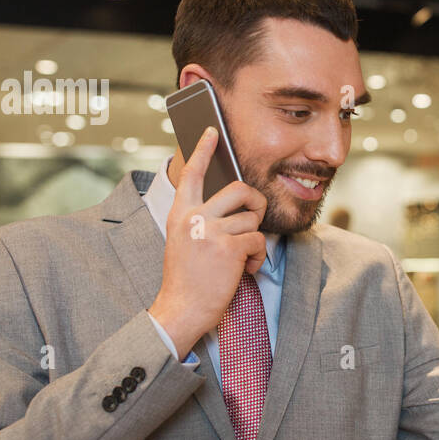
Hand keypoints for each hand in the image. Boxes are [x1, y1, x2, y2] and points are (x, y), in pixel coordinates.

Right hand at [148, 126, 267, 357]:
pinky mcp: (229, 247)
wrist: (181, 309)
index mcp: (180, 213)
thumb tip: (233, 207)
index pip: (190, 174)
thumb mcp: (184, 241)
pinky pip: (259, 241)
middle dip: (256, 204)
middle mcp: (194, 217)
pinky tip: (243, 271)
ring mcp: (211, 230)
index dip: (203, 150)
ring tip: (239, 260)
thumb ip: (201, 220)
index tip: (212, 130)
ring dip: (254, 242)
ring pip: (253, 219)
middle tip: (253, 221)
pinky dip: (258, 259)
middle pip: (240, 189)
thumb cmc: (187, 280)